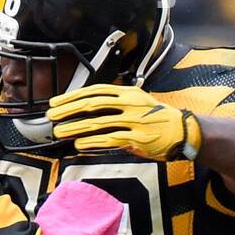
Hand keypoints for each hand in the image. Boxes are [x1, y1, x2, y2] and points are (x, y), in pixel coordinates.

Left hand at [48, 84, 201, 161]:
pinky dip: (92, 142)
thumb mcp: (137, 103)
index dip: (73, 96)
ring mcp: (133, 120)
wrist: (182, 131)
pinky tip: (79, 143)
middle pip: (92, 104)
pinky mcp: (136, 138)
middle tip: (52, 115)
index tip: (57, 102)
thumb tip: (89, 110)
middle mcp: (129, 103)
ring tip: (60, 131)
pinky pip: (110, 139)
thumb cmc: (157, 119)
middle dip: (69, 109)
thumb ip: (115, 105)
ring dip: (76, 127)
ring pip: (98, 122)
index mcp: (127, 93)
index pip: (95, 91)